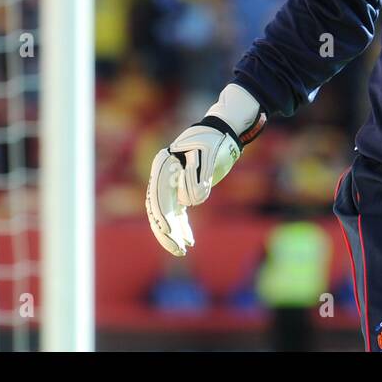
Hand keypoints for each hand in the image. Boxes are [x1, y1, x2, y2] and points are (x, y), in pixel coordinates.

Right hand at [146, 84, 263, 256]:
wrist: (222, 132)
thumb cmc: (216, 140)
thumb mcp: (209, 152)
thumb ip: (199, 175)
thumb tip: (190, 200)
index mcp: (165, 164)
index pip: (159, 196)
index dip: (163, 216)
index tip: (170, 232)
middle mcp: (163, 174)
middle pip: (160, 209)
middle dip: (167, 231)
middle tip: (179, 249)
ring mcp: (169, 183)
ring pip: (168, 214)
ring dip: (175, 232)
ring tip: (184, 249)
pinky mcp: (180, 190)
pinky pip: (178, 213)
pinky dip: (183, 226)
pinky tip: (189, 240)